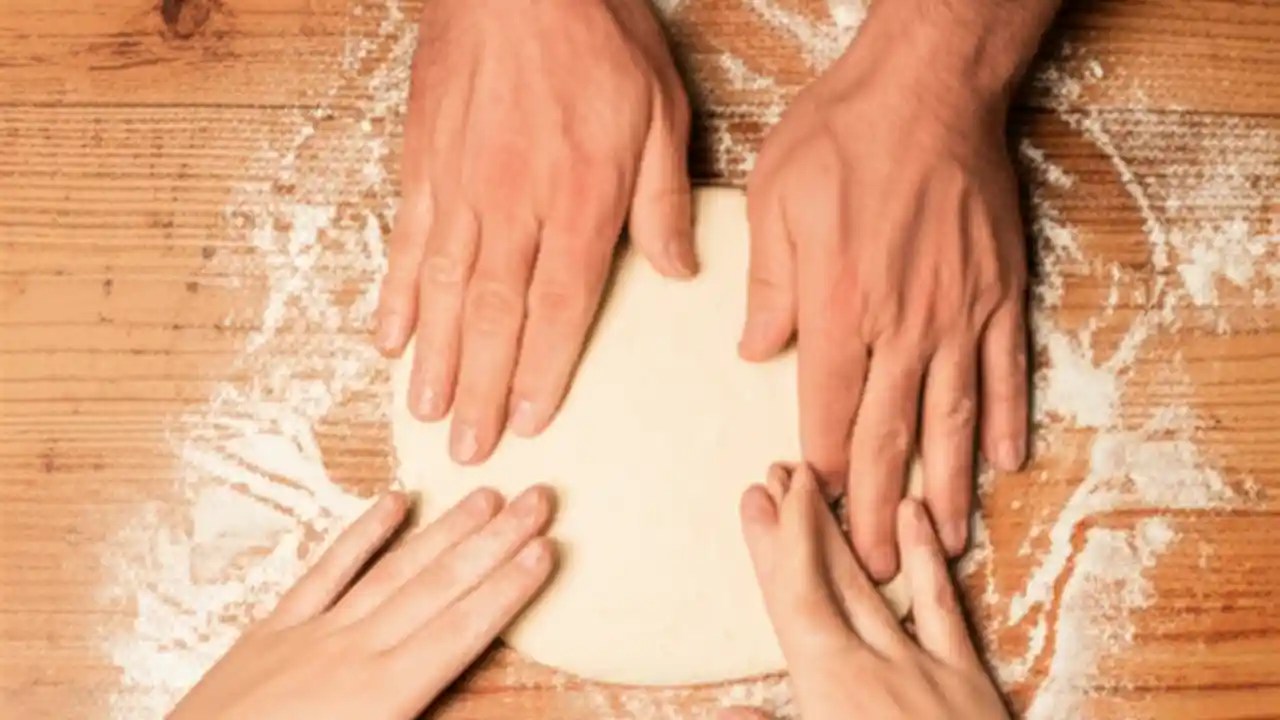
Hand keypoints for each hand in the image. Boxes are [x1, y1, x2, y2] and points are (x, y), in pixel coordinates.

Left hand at [170, 487, 555, 719]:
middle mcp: (356, 652)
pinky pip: (325, 570)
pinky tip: (394, 501)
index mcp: (384, 697)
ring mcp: (313, 633)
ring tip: (487, 495)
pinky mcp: (273, 629)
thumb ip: (427, 719)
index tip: (545, 549)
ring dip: (446, 530)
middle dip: (496, 541)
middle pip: (442, 586)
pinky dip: (362, 533)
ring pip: (395, 569)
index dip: (509, 588)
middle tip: (538, 499)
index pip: (463, 629)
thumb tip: (483, 714)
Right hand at [376, 0, 693, 464]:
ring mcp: (461, 189)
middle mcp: (515, 208)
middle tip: (468, 448)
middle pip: (494, 316)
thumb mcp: (660, 110)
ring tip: (424, 413)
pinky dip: (394, 297)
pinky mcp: (423, 166)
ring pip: (442, 292)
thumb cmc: (597, 36)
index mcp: (582, 201)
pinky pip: (405, 244)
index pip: (561, 307)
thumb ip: (664, 200)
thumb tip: (680, 270)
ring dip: (434, 360)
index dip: (543, 371)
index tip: (530, 421)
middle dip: (483, 389)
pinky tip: (387, 338)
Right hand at [723, 465, 1006, 719]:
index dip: (773, 544)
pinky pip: (943, 607)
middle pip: (827, 578)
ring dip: (846, 531)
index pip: (793, 598)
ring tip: (824, 481)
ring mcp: (924, 667)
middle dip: (800, 523)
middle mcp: (873, 665)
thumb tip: (727, 709)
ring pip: (875, 583)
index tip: (759, 496)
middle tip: (778, 471)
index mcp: (830, 689)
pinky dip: (926, 559)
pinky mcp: (968, 679)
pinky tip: (914, 513)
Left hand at [740, 3, 1032, 578]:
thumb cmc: (841, 137)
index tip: (820, 515)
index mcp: (840, 308)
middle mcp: (903, 325)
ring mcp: (959, 314)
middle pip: (889, 434)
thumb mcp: (775, 203)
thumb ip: (770, 288)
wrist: (929, 87)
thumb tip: (758, 351)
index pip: (826, 412)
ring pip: (951, 418)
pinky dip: (1004, 418)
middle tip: (883, 564)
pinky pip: (1005, 370)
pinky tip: (1005, 459)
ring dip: (948, 484)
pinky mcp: (1000, 292)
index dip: (822, 470)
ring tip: (948, 539)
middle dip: (881, 506)